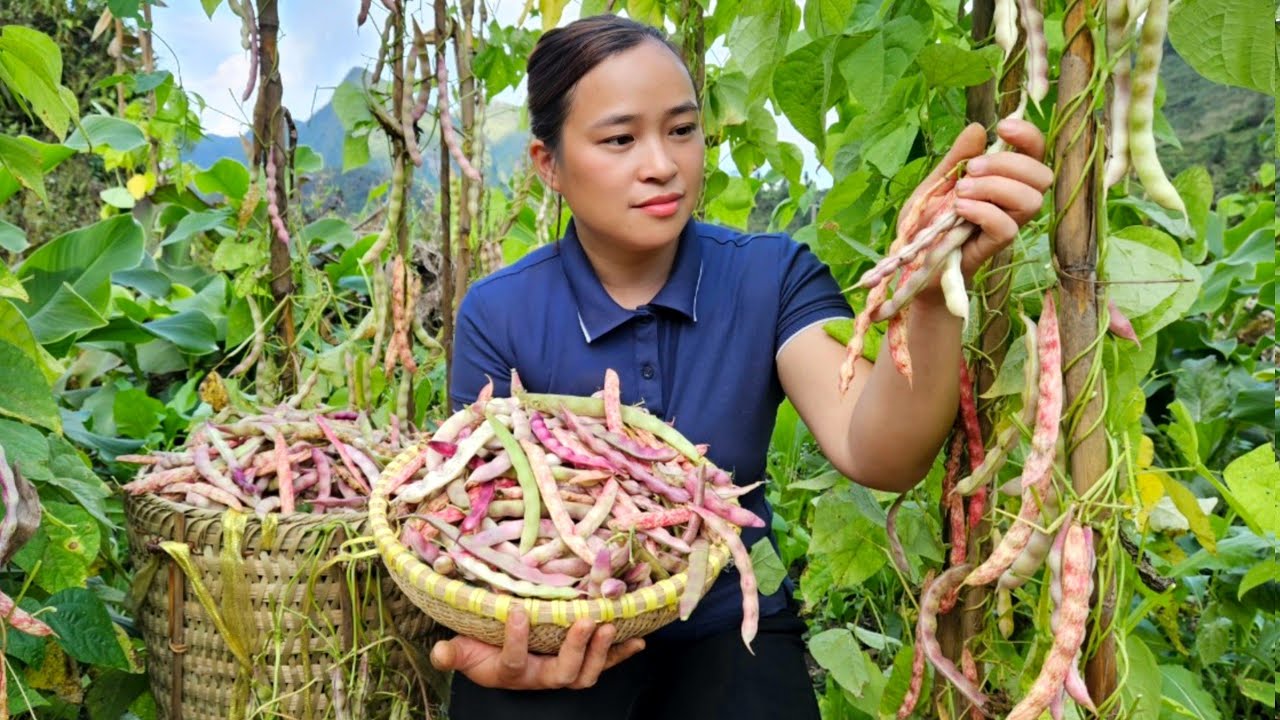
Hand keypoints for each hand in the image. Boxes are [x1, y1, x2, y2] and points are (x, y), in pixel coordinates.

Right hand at [428, 605, 645, 689]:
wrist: (495, 658)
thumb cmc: (479, 649)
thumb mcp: (462, 649)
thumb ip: (452, 653)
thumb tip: (439, 652)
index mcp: (510, 673)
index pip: (515, 663)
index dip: (518, 641)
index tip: (517, 611)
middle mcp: (540, 677)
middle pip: (563, 673)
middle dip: (577, 648)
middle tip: (586, 620)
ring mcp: (562, 672)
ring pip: (585, 673)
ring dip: (602, 651)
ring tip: (608, 625)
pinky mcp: (579, 663)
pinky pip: (604, 663)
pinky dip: (621, 653)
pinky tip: (638, 640)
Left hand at [902, 118, 1053, 281]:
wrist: (911, 262)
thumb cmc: (927, 222)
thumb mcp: (936, 183)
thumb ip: (957, 158)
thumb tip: (978, 128)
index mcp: (1004, 180)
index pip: (1035, 154)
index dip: (1029, 136)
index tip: (1003, 127)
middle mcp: (1012, 202)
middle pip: (1042, 176)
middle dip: (1008, 163)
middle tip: (971, 170)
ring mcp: (1005, 225)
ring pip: (1030, 201)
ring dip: (995, 187)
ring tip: (961, 192)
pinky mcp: (993, 248)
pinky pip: (1007, 228)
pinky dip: (983, 211)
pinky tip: (959, 210)